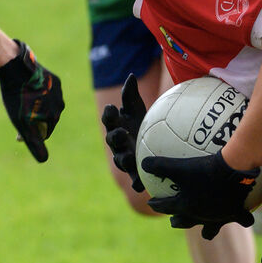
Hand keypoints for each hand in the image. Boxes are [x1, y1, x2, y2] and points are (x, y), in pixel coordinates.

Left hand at [0, 40, 64, 161]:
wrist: (16, 68)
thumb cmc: (17, 97)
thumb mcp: (23, 124)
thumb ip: (34, 142)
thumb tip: (44, 160)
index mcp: (54, 116)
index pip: (44, 132)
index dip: (31, 134)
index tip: (17, 134)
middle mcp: (60, 104)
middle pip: (46, 118)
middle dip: (34, 120)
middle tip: (17, 116)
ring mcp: (58, 90)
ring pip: (46, 103)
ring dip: (36, 105)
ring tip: (21, 102)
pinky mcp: (54, 78)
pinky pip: (46, 90)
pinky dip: (37, 93)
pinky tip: (26, 90)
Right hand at [100, 74, 147, 191]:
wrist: (151, 143)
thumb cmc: (141, 122)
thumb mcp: (136, 108)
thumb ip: (130, 94)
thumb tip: (130, 76)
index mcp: (116, 125)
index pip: (109, 118)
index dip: (109, 114)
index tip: (112, 108)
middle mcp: (117, 142)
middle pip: (112, 139)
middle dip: (115, 137)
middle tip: (121, 133)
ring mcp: (124, 157)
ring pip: (121, 160)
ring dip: (124, 159)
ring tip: (130, 157)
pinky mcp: (134, 172)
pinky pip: (134, 179)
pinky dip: (136, 183)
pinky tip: (141, 186)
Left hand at [143, 150, 256, 239]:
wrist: (233, 173)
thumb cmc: (204, 169)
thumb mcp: (179, 165)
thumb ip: (159, 165)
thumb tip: (142, 163)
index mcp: (185, 205)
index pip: (166, 206)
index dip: (157, 204)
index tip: (152, 202)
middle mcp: (201, 215)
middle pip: (186, 221)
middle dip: (178, 221)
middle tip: (173, 220)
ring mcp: (219, 217)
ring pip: (211, 229)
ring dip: (207, 230)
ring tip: (207, 231)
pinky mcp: (236, 214)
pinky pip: (242, 219)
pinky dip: (244, 218)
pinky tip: (246, 217)